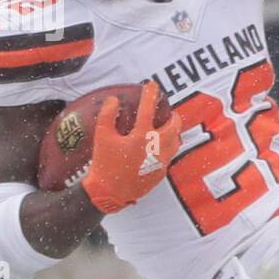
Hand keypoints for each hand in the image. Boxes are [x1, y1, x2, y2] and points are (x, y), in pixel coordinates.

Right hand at [81, 82, 181, 213]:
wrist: (110, 193)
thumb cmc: (104, 164)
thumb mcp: (101, 137)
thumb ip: (108, 116)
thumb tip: (114, 100)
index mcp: (141, 136)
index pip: (148, 109)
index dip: (150, 94)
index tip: (152, 85)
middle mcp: (155, 147)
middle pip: (173, 126)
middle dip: (173, 116)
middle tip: (168, 112)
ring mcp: (160, 161)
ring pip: (176, 141)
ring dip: (174, 132)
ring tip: (167, 127)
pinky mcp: (161, 171)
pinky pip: (170, 155)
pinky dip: (168, 146)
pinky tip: (160, 146)